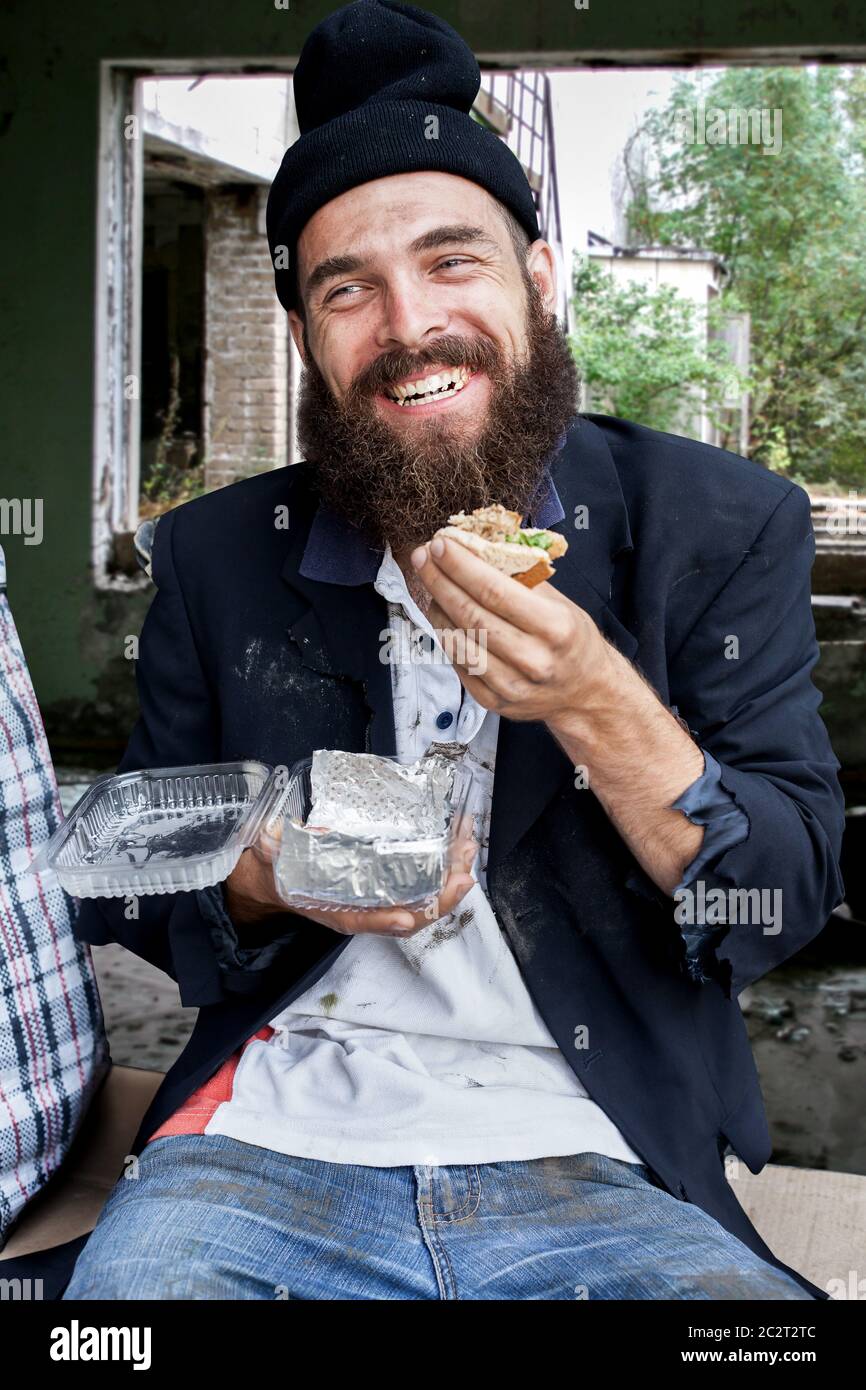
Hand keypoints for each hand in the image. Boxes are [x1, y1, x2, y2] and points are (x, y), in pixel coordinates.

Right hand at [225, 813, 476, 938]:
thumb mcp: (270, 858)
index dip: (383, 921)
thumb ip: (270, 848)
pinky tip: (457, 847)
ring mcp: (380, 899)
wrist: (278, 879)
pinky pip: (425, 885)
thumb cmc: (279, 871)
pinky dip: (444, 868)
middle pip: (409, 913)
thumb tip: (267, 838)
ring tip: (469, 848)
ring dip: (450, 877)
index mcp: (335, 909)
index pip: (363, 921)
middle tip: (463, 869)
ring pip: (424, 900)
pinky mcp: (390, 885)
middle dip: (440, 895)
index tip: (403, 918)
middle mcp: (363, 909)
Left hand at [409, 535, 613, 726]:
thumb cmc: (571, 639)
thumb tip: (476, 549)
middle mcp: (533, 660)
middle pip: (470, 615)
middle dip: (439, 581)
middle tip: (423, 557)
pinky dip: (446, 635)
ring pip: (457, 641)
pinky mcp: (493, 702)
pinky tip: (443, 616)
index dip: (460, 566)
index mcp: (555, 627)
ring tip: (433, 586)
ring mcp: (511, 685)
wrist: (586, 693)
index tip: (440, 545)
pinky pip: (457, 663)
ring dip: (437, 608)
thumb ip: (521, 579)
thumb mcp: (560, 603)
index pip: (494, 591)